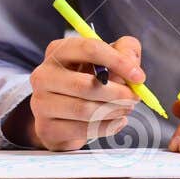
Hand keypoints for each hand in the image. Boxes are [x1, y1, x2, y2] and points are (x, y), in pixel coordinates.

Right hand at [18, 34, 144, 150]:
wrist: (63, 113)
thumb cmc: (88, 78)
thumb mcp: (108, 58)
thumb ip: (125, 51)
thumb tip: (132, 65)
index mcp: (58, 50)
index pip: (88, 49)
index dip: (117, 62)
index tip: (138, 77)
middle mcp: (43, 74)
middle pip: (86, 84)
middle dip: (117, 93)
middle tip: (134, 98)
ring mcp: (41, 102)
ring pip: (84, 110)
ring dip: (113, 111)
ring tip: (125, 109)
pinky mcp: (46, 127)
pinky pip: (82, 130)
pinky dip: (106, 127)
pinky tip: (115, 121)